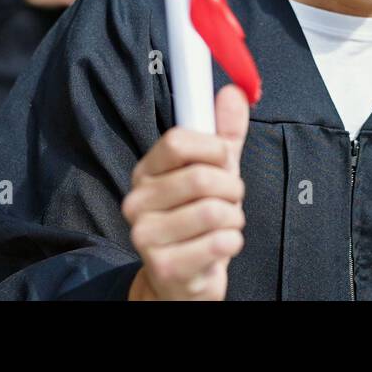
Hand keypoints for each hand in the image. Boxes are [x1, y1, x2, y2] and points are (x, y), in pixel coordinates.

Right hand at [124, 85, 248, 300]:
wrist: (181, 278)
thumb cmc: (198, 220)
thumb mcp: (214, 172)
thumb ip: (224, 133)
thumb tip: (233, 92)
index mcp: (146, 172)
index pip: (178, 140)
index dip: (213, 148)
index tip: (223, 159)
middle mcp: (137, 202)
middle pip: (201, 177)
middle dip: (232, 188)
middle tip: (230, 200)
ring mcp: (145, 235)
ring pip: (214, 211)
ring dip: (234, 218)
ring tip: (223, 225)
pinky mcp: (164, 265)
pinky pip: (220, 242)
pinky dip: (233, 242)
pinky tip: (220, 246)